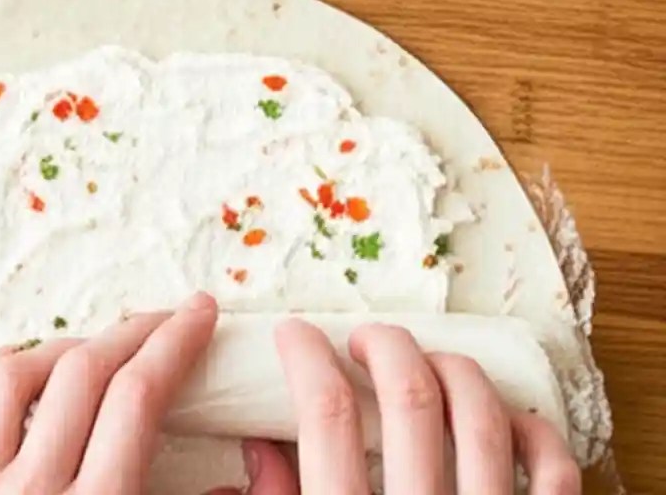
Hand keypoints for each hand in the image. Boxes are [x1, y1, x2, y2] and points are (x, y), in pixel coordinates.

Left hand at [0, 292, 223, 494]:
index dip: (175, 341)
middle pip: (83, 372)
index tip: (197, 313)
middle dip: (128, 333)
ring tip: (74, 360)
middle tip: (154, 322)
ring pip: (7, 377)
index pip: (140, 395)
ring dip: (48, 356)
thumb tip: (242, 483)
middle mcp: (30, 491)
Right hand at [244, 319, 581, 494]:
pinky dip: (534, 434)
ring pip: (482, 420)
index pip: (326, 416)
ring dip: (453, 371)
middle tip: (366, 337)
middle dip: (385, 346)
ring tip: (428, 363)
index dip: (306, 359)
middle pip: (412, 399)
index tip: (294, 334)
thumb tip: (256, 449)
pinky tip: (507, 419)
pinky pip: (552, 474)